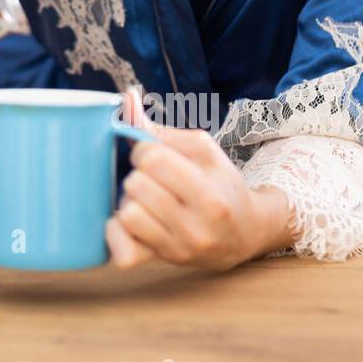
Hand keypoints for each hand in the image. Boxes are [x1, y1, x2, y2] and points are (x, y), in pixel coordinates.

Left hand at [104, 90, 285, 270]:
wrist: (244, 234)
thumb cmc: (220, 185)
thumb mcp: (201, 150)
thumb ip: (159, 128)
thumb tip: (125, 99)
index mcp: (210, 195)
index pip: (152, 159)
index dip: (144, 150)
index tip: (152, 156)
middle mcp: (196, 228)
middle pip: (136, 185)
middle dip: (139, 175)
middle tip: (152, 180)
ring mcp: (178, 250)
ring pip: (127, 215)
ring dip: (131, 202)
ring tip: (147, 200)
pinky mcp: (162, 263)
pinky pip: (122, 252)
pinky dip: (118, 233)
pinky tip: (133, 222)